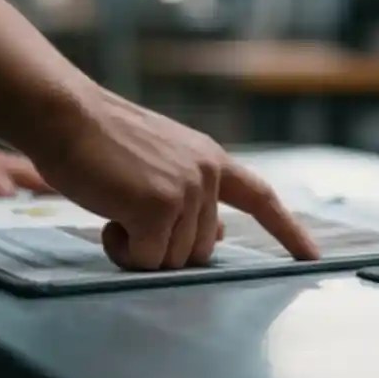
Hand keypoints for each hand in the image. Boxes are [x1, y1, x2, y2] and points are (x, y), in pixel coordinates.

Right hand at [29, 87, 319, 270]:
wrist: (66, 116)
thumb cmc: (101, 141)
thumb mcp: (162, 162)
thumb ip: (193, 195)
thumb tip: (218, 236)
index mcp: (211, 160)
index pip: (261, 198)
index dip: (288, 230)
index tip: (311, 256)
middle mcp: (207, 175)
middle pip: (200, 250)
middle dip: (164, 244)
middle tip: (129, 212)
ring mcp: (186, 191)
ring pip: (171, 260)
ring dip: (139, 246)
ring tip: (116, 205)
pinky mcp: (158, 209)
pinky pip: (146, 261)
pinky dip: (123, 251)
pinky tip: (107, 218)